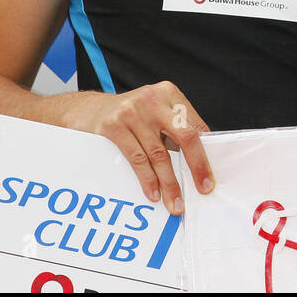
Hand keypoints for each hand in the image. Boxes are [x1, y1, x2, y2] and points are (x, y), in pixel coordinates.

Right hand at [68, 81, 213, 215]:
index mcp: (169, 93)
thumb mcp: (155, 112)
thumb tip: (199, 164)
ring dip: (169, 183)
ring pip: (158, 154)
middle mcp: (152, 100)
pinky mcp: (112, 127)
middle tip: (202, 189)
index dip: (204, 153)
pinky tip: (153, 193)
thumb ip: (175, 129)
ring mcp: (131, 113)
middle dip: (196, 166)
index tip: (209, 178)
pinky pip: (136, 159)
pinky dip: (147, 179)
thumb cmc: (130, 116)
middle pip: (184, 136)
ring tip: (175, 203)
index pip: (195, 126)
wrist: (87, 110)